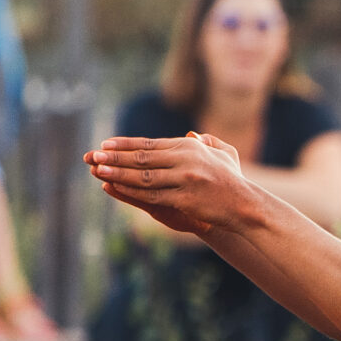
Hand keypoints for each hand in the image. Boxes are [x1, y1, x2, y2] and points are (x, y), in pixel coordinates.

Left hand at [87, 133, 253, 237]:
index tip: (106, 143)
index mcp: (190, 148)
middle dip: (114, 156)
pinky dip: (130, 190)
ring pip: (142, 176)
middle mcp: (185, 160)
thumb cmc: (234, 181)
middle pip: (142, 157)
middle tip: (92, 154)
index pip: (150, 144)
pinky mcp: (184, 199)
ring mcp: (184, 180)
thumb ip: (207, 142)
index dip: (125, 144)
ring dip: (117, 172)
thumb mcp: (224, 155)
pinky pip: (151, 194)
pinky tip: (115, 186)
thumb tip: (192, 135)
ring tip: (97, 169)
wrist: (247, 205)